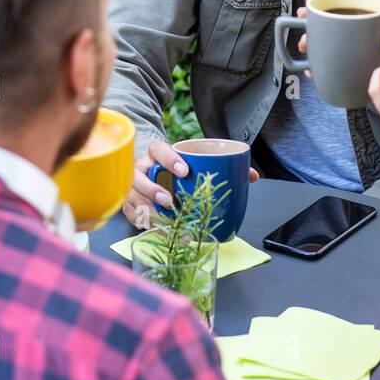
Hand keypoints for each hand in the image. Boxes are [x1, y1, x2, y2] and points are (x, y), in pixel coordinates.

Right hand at [121, 139, 258, 228]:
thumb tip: (250, 175)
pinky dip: (145, 223)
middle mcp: (141, 168)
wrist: (152, 172)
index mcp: (156, 154)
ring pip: (132, 195)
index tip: (185, 170)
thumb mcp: (193, 162)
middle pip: (138, 175)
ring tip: (163, 219)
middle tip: (170, 200)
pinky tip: (159, 230)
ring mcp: (132, 186)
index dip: (169, 158)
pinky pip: (131, 213)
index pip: (158, 149)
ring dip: (146, 208)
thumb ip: (220, 167)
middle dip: (152, 189)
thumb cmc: (175, 169)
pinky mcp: (129, 203)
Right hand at [296, 0, 379, 66]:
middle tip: (302, 18)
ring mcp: (344, 50)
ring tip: (304, 45)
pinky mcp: (341, 68)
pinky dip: (315, 66)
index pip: (341, 2)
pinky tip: (310, 69)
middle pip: (325, 22)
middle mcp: (350, 33)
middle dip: (309, 19)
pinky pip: (324, 64)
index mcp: (363, 19)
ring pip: (320, 43)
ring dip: (308, 41)